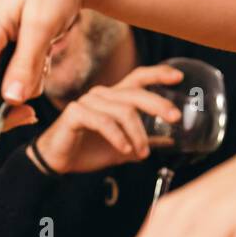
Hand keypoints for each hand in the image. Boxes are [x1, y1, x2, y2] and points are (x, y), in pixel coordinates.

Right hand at [30, 64, 183, 173]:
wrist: (56, 162)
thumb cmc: (86, 151)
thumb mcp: (122, 148)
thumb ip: (143, 142)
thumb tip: (169, 142)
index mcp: (113, 98)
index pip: (138, 78)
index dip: (158, 74)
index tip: (179, 77)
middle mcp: (101, 94)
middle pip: (135, 93)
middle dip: (158, 104)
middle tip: (175, 118)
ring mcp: (88, 102)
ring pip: (123, 112)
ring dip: (138, 134)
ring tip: (142, 152)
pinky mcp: (76, 113)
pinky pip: (104, 122)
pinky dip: (118, 137)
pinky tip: (125, 149)